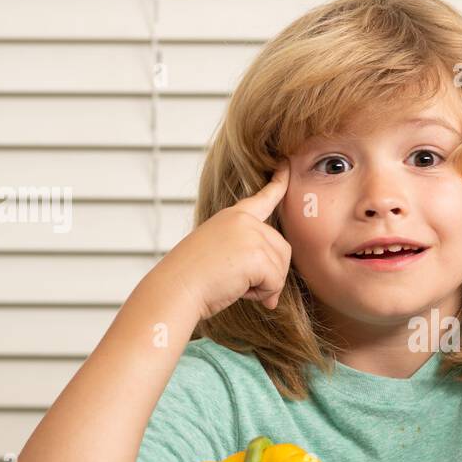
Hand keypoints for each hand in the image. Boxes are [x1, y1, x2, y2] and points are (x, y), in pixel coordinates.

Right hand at [156, 161, 291, 319]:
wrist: (175, 288)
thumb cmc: (191, 278)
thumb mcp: (218, 254)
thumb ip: (247, 258)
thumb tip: (274, 296)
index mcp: (232, 216)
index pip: (262, 198)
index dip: (278, 183)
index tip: (286, 165)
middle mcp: (245, 221)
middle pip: (282, 248)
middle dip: (270, 274)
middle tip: (241, 284)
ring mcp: (252, 235)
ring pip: (281, 267)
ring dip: (264, 286)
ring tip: (235, 285)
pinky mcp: (257, 255)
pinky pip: (276, 282)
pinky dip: (262, 294)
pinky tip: (239, 291)